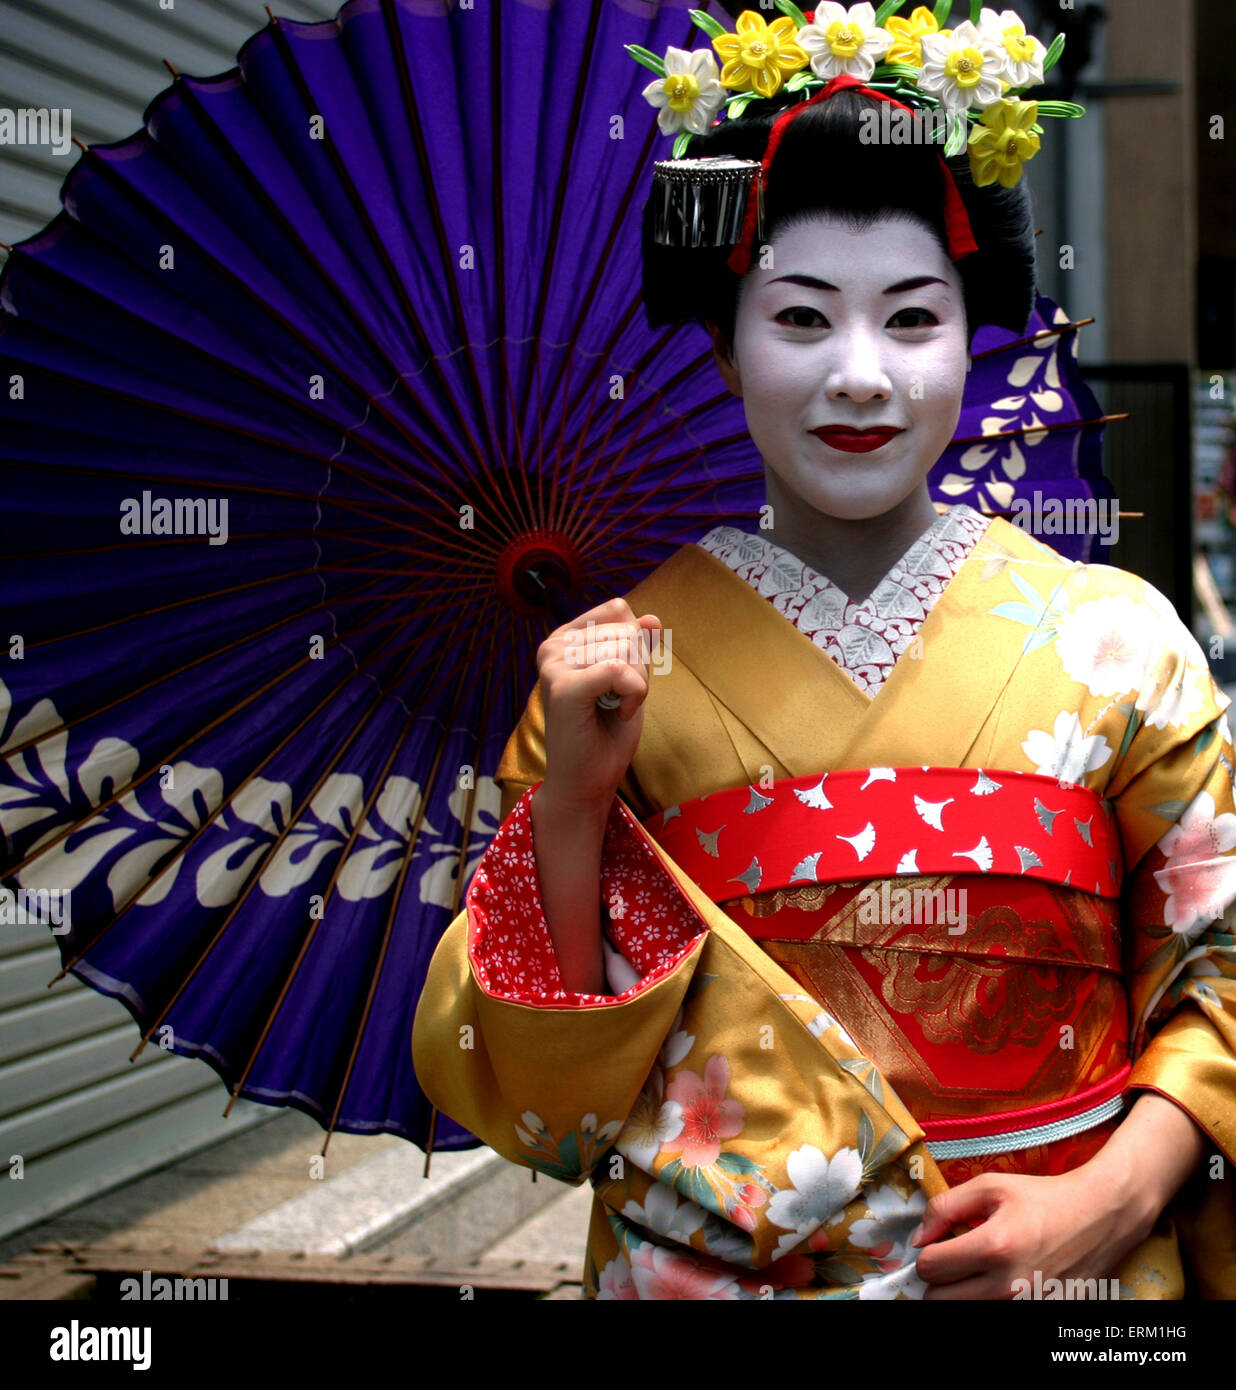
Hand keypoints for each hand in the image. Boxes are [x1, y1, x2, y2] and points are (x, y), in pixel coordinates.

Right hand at [536, 598, 662, 815]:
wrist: (587, 782)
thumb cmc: (606, 733)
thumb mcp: (630, 679)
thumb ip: (638, 646)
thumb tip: (653, 619)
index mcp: (565, 638)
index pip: (619, 611)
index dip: (635, 645)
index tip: (619, 680)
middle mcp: (554, 646)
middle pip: (627, 630)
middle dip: (638, 669)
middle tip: (617, 701)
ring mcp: (554, 665)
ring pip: (627, 649)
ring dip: (636, 685)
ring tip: (613, 709)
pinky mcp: (563, 688)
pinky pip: (620, 671)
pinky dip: (633, 695)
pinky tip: (618, 713)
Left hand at [912, 1093, 1206, 1299]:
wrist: (1099, 1217)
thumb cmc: (1043, 1198)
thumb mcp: (990, 1186)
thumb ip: (944, 1208)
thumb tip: (918, 1240)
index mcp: (993, 1247)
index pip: (929, 1268)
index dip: (927, 1253)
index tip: (938, 1244)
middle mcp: (1009, 1286)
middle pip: (939, 1301)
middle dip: (940, 1278)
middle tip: (955, 1259)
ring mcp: (1027, 1307)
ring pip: (964, 1311)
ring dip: (961, 1293)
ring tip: (978, 1270)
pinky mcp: (1042, 1316)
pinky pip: (996, 1315)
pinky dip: (989, 1301)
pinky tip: (1001, 1280)